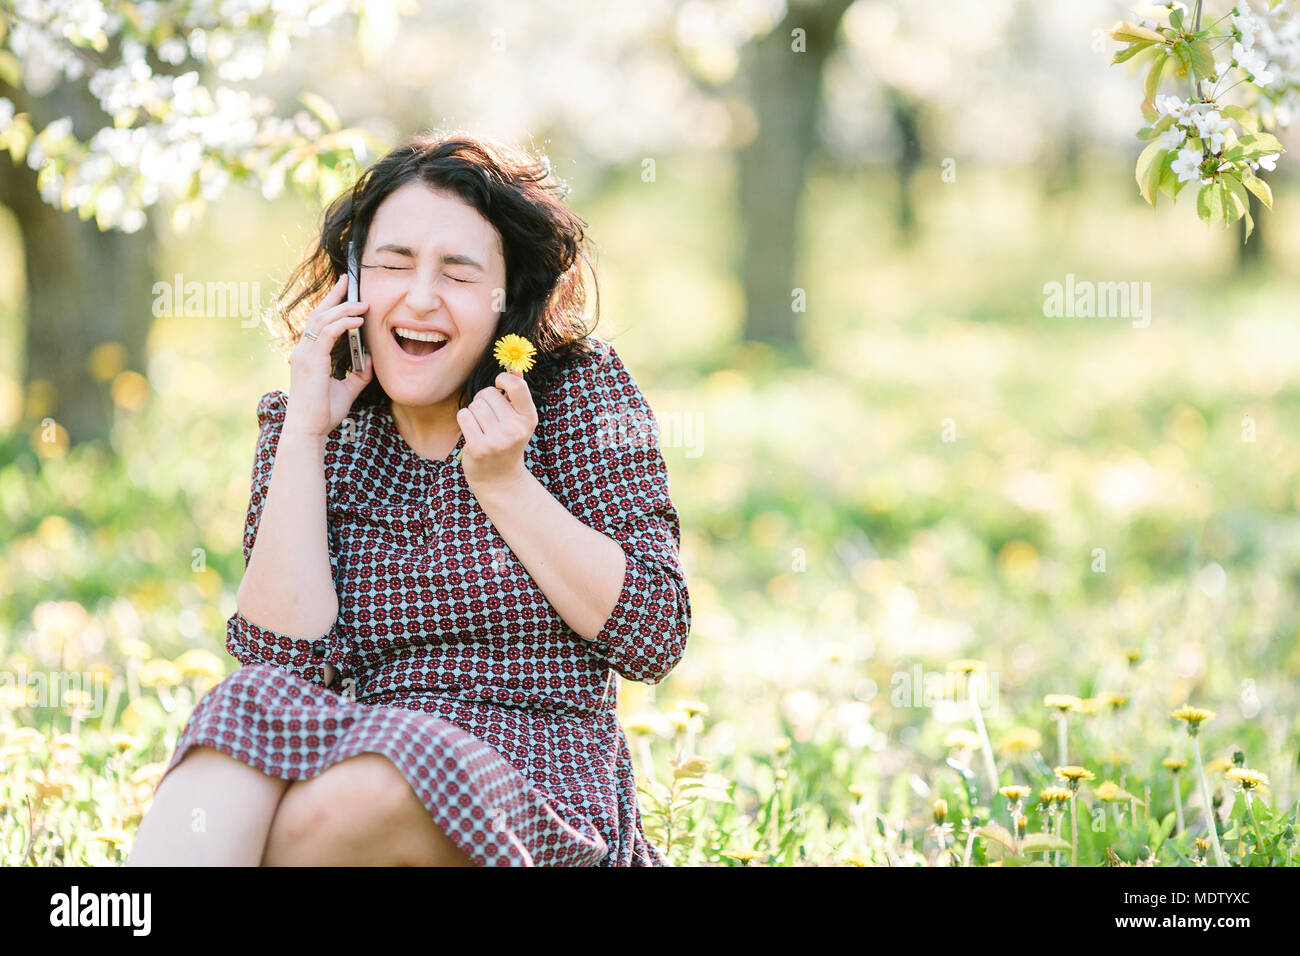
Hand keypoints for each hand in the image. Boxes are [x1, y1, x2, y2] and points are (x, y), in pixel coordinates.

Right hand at [282, 275, 373, 438]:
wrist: (309, 430)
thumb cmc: (324, 413)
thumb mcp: (348, 390)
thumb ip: (359, 374)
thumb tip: (371, 359)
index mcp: (309, 355)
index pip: (319, 322)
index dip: (332, 304)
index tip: (345, 291)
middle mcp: (303, 350)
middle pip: (318, 314)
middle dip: (334, 295)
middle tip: (349, 280)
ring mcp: (304, 354)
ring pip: (323, 320)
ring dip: (344, 308)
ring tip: (362, 303)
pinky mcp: (311, 360)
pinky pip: (327, 333)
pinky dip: (343, 323)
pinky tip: (358, 321)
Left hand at [458, 369, 536, 490]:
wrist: (499, 479)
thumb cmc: (507, 442)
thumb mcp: (518, 421)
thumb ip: (517, 395)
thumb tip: (515, 370)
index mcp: (529, 419)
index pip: (517, 386)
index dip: (503, 379)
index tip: (499, 385)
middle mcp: (516, 429)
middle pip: (489, 393)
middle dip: (483, 400)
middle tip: (487, 415)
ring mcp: (498, 440)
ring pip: (475, 405)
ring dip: (473, 412)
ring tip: (481, 425)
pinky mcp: (479, 447)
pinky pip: (464, 416)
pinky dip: (464, 420)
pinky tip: (471, 432)